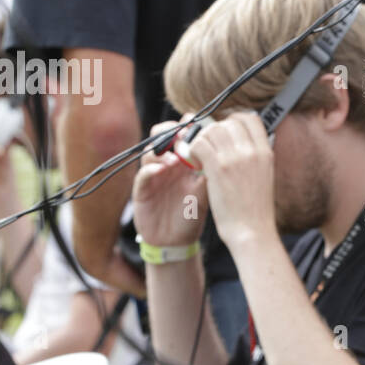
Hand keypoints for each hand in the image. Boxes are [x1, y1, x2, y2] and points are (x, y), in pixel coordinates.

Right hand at [132, 120, 208, 247]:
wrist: (176, 241)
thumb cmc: (192, 215)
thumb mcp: (205, 194)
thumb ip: (209, 174)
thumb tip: (223, 154)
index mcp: (183, 161)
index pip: (181, 136)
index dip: (186, 127)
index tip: (195, 123)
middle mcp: (167, 164)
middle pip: (162, 137)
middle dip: (170, 132)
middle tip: (182, 135)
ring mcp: (153, 175)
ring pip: (151, 152)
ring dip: (162, 150)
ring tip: (175, 158)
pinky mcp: (142, 189)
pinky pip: (143, 174)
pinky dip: (151, 169)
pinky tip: (160, 170)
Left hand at [188, 112, 277, 250]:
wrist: (252, 231)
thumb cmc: (255, 210)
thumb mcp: (264, 176)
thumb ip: (254, 157)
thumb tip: (241, 144)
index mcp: (265, 152)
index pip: (249, 118)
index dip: (233, 120)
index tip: (224, 132)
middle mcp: (252, 150)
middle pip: (228, 122)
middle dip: (214, 132)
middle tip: (208, 148)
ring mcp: (235, 157)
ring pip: (211, 130)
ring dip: (202, 141)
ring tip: (200, 158)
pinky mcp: (218, 167)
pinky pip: (199, 144)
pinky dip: (192, 151)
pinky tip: (195, 165)